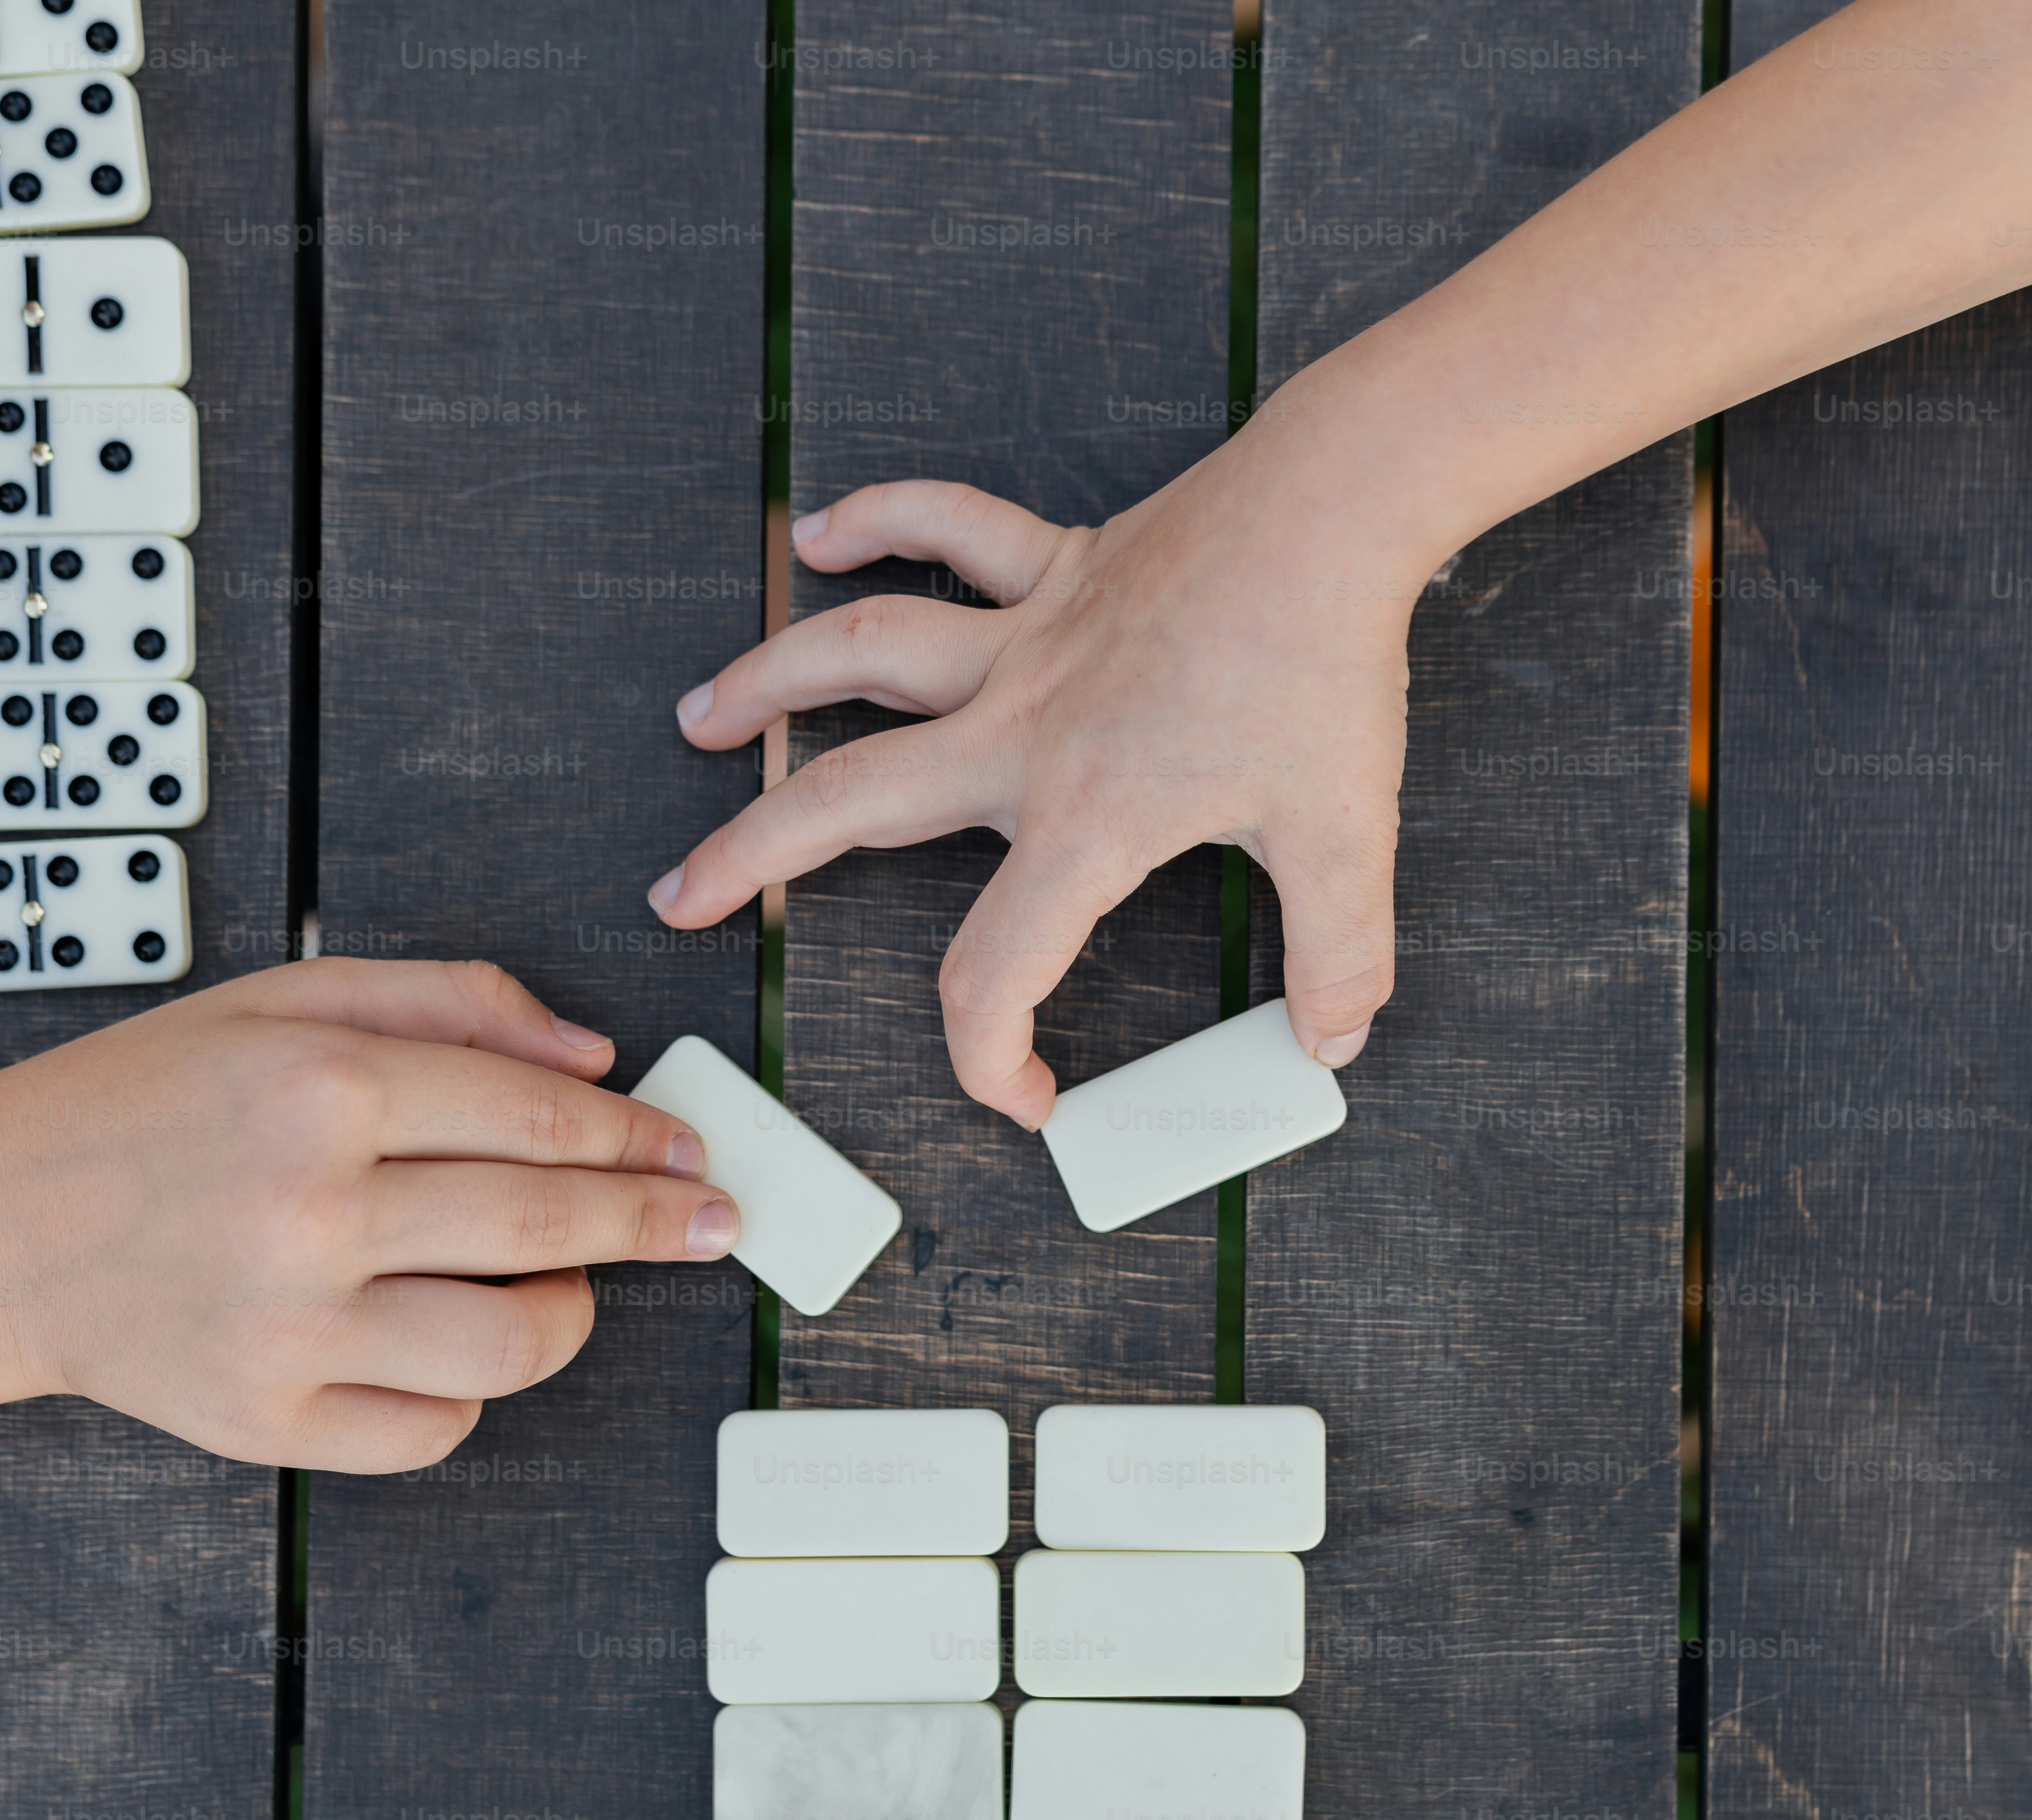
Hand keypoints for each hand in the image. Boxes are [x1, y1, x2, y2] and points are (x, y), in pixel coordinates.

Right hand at [0, 958, 736, 1472]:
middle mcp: (312, 1209)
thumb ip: (449, 1002)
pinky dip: (470, 1392)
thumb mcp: (283, 999)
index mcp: (321, 1087)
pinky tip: (459, 1346)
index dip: (638, 1138)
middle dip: (655, 1222)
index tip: (690, 1151)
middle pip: (548, 1223)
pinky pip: (433, 1425)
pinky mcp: (269, 1419)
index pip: (539, 1118)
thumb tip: (592, 1058)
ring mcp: (292, 1326)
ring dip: (574, 1314)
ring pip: (512, 1342)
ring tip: (576, 1287)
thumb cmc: (142, 1103)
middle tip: (710, 1222)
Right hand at [653, 448, 1422, 1126]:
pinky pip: (948, 529)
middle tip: (685, 896)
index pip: (996, 968)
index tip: (1019, 1096)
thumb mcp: (1346, 837)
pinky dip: (880, 519)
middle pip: (851, 801)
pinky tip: (824, 534)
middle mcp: (1025, 730)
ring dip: (770, 686)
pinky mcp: (1058, 562)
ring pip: (860, 657)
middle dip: (752, 856)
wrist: (1336, 511)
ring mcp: (1029, 639)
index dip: (989, 1056)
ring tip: (701, 718)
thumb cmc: (1328, 665)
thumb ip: (1339, 955)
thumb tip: (1332, 1042)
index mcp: (1084, 818)